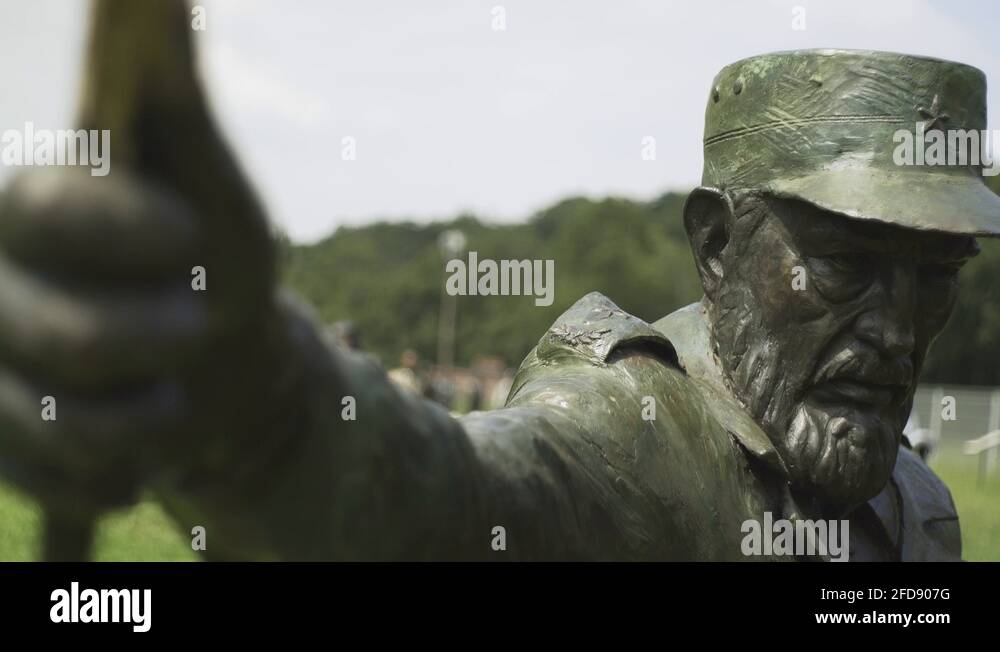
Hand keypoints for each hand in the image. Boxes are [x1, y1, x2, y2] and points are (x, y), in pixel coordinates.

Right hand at [0, 0, 277, 515]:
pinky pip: (39, 476)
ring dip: (133, 419)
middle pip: (48, 328)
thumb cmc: (212, 255)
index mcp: (33, 204)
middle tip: (199, 325)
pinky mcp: (4, 438)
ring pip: (45, 416)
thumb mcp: (207, 179)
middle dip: (141, 336)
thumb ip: (174, 103)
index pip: (45, 210)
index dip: (117, 227)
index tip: (190, 234)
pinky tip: (140, 463)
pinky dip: (102, 475)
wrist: (213, 353)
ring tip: (178, 403)